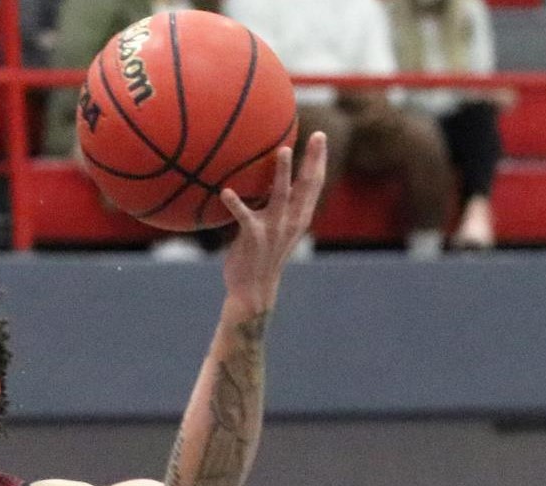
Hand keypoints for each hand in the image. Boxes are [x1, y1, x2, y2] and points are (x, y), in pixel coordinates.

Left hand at [218, 130, 328, 321]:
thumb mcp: (277, 228)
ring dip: (282, 173)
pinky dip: (235, 203)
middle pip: (307, 184)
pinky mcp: (253, 237)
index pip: (315, 184)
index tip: (320, 136)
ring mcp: (274, 229)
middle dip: (313, 159)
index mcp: (299, 217)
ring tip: (283, 150)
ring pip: (281, 195)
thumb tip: (268, 178)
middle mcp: (291, 220)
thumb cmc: (262, 254)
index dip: (319, 160)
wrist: (253, 289)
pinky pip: (244, 216)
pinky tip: (225, 191)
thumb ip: (278, 205)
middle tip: (317, 135)